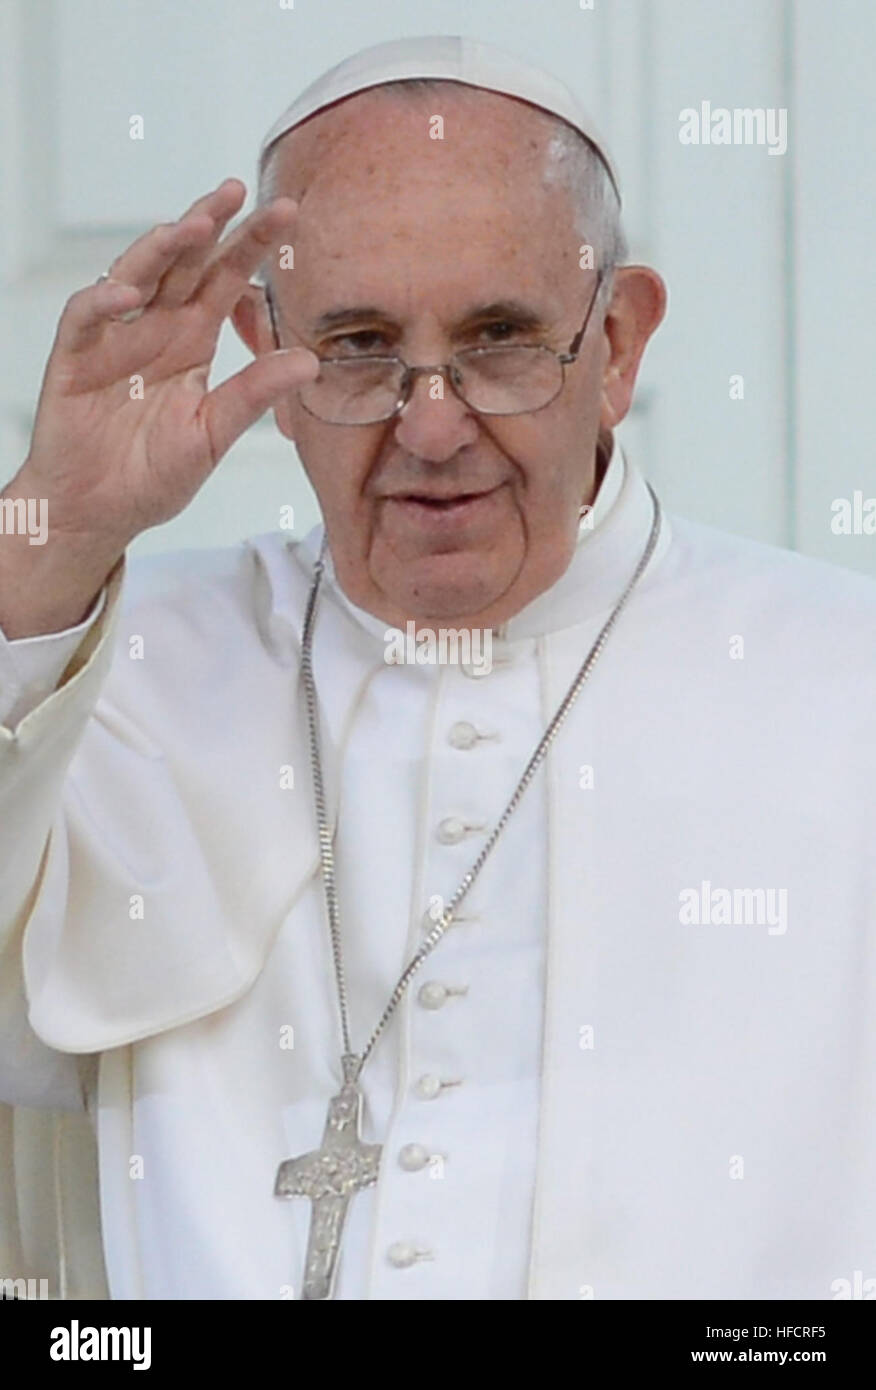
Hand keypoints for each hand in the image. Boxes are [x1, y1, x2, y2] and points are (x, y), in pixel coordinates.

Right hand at [18, 178, 316, 551]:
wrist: (97, 511)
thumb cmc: (153, 475)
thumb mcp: (214, 434)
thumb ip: (254, 395)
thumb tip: (310, 362)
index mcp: (193, 340)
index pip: (226, 279)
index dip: (251, 245)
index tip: (286, 212)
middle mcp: (155, 327)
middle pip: (183, 262)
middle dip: (208, 223)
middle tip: (235, 191)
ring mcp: (113, 337)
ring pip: (136, 273)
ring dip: (161, 247)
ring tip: (193, 225)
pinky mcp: (75, 356)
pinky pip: (87, 316)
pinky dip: (105, 301)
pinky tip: (131, 295)